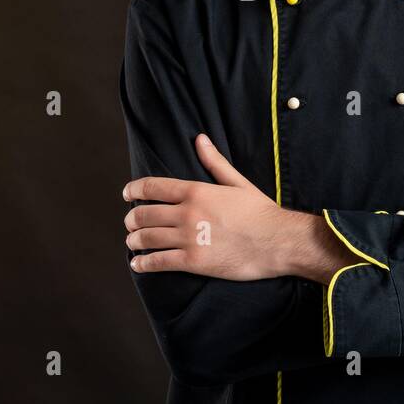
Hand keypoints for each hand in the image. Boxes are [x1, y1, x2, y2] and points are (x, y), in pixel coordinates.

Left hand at [122, 134, 291, 279]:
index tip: (126, 194)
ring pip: (147, 238)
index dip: (134, 190)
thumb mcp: (237, 182)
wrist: (277, 241)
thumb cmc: (260, 211)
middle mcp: (187, 213)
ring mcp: (189, 238)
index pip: (152, 187)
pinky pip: (159, 262)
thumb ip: (214, 162)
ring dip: (134, 240)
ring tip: (132, 242)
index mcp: (195, 191)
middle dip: (131, 219)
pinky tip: (138, 264)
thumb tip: (200, 139)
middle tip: (129, 223)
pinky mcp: (194, 261)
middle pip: (144, 214)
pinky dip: (143, 264)